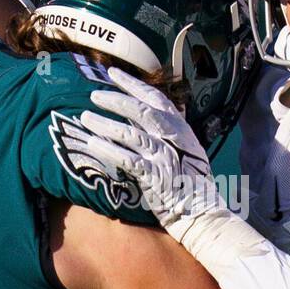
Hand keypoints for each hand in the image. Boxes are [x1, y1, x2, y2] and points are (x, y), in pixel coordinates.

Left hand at [78, 68, 224, 234]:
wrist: (204, 215)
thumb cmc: (192, 187)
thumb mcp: (186, 154)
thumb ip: (166, 137)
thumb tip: (139, 122)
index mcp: (181, 130)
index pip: (156, 99)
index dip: (133, 84)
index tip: (112, 73)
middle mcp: (174, 139)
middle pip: (141, 111)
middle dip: (115, 99)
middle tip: (93, 95)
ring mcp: (165, 157)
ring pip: (131, 133)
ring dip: (105, 124)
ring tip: (85, 118)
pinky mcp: (156, 178)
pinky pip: (128, 160)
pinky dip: (109, 150)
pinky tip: (93, 144)